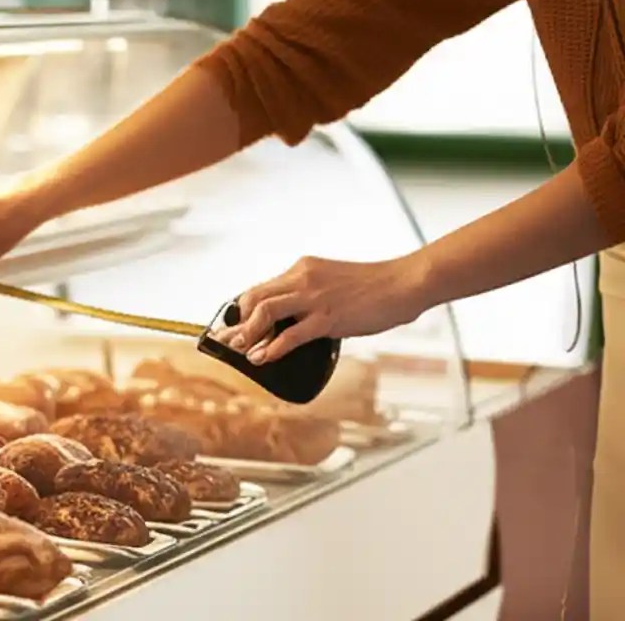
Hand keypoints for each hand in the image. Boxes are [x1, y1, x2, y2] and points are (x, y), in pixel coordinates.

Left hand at [219, 254, 433, 364]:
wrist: (403, 283)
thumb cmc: (373, 286)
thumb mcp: (332, 283)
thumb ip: (309, 296)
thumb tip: (292, 321)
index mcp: (302, 268)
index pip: (260, 287)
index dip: (241, 308)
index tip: (232, 325)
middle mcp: (302, 278)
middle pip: (255, 297)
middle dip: (236, 322)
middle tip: (225, 341)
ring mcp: (314, 298)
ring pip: (266, 311)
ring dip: (248, 333)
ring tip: (240, 350)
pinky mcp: (328, 317)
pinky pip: (291, 334)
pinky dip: (272, 347)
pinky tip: (262, 358)